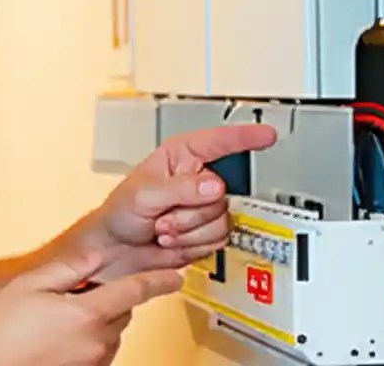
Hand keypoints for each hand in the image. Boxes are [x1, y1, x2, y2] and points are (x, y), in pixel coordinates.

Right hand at [0, 251, 182, 365]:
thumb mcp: (30, 284)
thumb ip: (69, 267)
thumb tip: (95, 257)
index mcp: (86, 313)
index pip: (135, 291)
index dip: (158, 281)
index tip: (173, 277)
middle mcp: (96, 342)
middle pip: (123, 312)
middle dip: (108, 298)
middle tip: (75, 293)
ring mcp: (92, 363)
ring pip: (111, 334)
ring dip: (98, 321)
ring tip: (59, 318)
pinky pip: (99, 353)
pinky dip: (90, 340)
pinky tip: (58, 336)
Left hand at [92, 123, 277, 274]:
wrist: (116, 248)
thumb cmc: (119, 213)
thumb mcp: (144, 194)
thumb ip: (180, 189)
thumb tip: (214, 186)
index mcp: (180, 157)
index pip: (219, 142)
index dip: (243, 138)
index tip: (266, 135)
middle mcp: (197, 179)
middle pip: (224, 192)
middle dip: (193, 210)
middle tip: (165, 215)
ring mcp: (204, 207)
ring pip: (222, 219)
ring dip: (190, 230)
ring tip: (164, 228)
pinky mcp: (207, 230)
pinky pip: (219, 238)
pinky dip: (194, 244)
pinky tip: (173, 239)